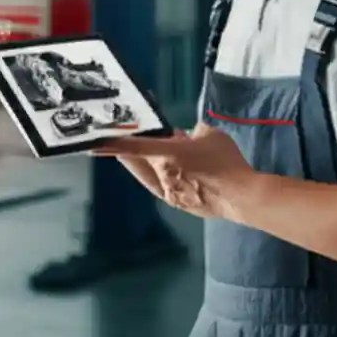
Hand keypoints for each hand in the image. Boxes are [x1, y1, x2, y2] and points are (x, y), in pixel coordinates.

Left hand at [92, 123, 256, 221]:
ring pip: (147, 175)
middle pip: (135, 161)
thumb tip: (179, 136)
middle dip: (130, 150)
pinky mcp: (176, 204)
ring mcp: (167, 193)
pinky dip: (160, 176)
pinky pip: (160, 186)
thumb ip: (190, 132)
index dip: (111, 143)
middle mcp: (161, 175)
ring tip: (149, 154)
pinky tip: (170, 171)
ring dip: (146, 164)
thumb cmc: (226, 162)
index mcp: (166, 155)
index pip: (131, 146)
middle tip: (124, 141)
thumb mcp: (209, 134)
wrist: (242, 196)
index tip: (94, 142)